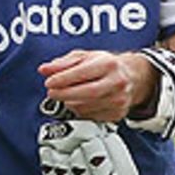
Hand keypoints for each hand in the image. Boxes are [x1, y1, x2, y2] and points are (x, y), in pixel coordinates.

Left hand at [38, 49, 155, 122]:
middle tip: (51, 93)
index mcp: (108, 64)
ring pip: (87, 107)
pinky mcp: (117, 114)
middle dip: (64, 94)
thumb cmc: (104, 65)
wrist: (130, 77)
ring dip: (69, 103)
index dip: (62, 79)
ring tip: (65, 96)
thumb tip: (44, 69)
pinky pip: (91, 117)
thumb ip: (62, 63)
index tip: (49, 82)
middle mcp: (117, 82)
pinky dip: (79, 111)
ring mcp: (119, 100)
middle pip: (87, 93)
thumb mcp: (83, 57)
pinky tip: (78, 103)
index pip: (82, 73)